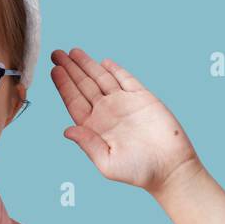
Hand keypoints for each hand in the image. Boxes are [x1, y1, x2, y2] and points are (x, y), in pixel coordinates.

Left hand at [50, 48, 199, 194]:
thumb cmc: (138, 171)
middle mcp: (106, 113)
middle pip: (84, 85)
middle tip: (56, 54)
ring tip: (73, 52)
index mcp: (94, 127)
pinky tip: (104, 61)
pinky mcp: (143, 99)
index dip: (63, 85)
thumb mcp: (107, 162)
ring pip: (102, 78)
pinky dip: (116, 70)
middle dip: (70, 69)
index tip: (54, 70)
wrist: (170, 168)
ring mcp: (124, 104)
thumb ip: (87, 144)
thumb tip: (66, 130)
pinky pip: (126, 80)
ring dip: (88, 65)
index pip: (74, 101)